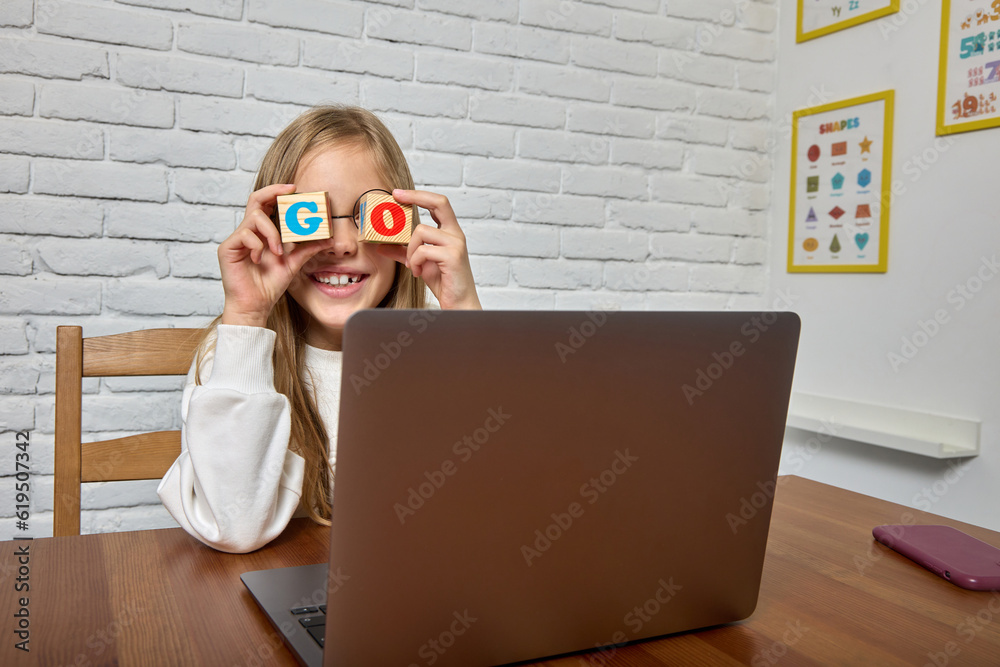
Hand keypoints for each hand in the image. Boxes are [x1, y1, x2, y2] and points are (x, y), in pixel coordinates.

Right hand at [218, 184, 329, 325]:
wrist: (255, 305)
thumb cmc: (269, 285)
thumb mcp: (294, 263)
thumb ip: (308, 249)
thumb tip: (329, 239)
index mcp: (262, 233)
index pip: (267, 204)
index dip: (278, 192)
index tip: (295, 188)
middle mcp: (249, 232)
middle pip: (255, 199)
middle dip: (272, 192)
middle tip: (289, 192)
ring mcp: (237, 239)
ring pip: (254, 217)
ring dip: (271, 232)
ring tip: (278, 251)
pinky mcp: (228, 248)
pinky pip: (244, 235)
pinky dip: (257, 245)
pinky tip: (259, 259)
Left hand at [376, 189, 481, 309]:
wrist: (459, 304)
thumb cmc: (444, 282)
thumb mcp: (420, 263)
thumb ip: (403, 252)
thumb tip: (381, 246)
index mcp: (450, 232)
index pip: (438, 204)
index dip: (419, 195)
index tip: (398, 193)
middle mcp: (456, 234)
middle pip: (439, 203)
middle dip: (415, 197)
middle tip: (395, 198)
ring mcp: (456, 244)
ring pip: (421, 231)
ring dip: (410, 249)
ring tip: (413, 265)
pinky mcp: (453, 256)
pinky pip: (424, 250)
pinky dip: (416, 262)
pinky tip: (419, 273)